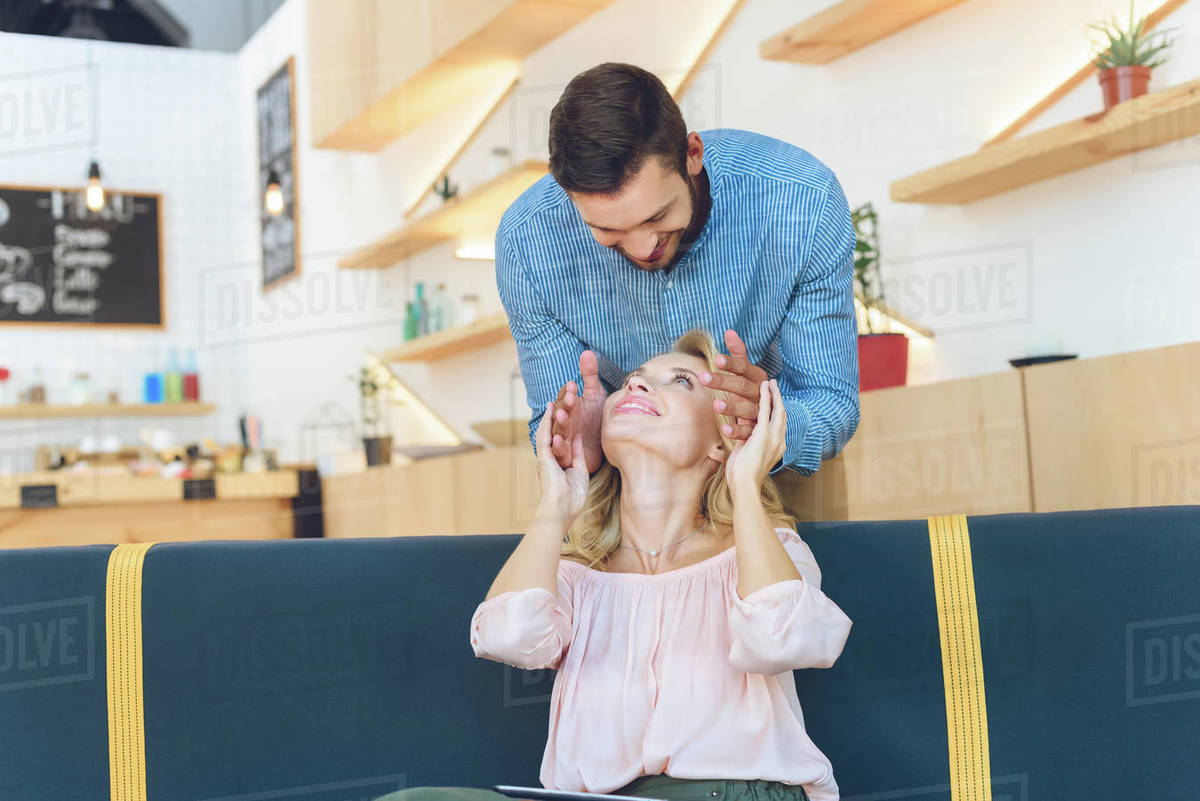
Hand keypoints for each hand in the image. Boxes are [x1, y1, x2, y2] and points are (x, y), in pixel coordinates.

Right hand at [535, 400, 589, 524]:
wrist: (563, 510)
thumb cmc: (572, 497)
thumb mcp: (579, 470)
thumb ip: (577, 453)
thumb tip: (577, 437)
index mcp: (559, 460)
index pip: (564, 435)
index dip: (568, 420)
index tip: (572, 406)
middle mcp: (550, 456)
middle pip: (556, 429)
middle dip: (561, 411)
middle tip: (566, 393)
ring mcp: (546, 456)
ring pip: (549, 429)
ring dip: (555, 412)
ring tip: (559, 396)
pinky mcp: (544, 458)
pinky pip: (545, 436)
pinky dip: (547, 422)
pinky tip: (551, 409)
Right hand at [549, 350, 606, 473]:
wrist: (605, 447)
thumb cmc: (597, 420)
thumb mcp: (595, 396)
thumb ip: (590, 375)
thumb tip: (586, 351)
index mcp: (569, 407)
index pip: (564, 397)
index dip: (568, 392)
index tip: (574, 385)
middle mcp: (564, 421)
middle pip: (560, 412)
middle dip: (564, 405)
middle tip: (571, 398)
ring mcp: (564, 437)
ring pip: (558, 430)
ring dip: (559, 423)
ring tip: (563, 416)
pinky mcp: (568, 455)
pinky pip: (560, 451)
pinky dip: (559, 446)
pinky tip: (560, 440)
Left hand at [700, 329, 770, 440]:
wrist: (772, 414)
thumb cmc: (752, 389)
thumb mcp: (748, 371)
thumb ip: (739, 354)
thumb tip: (729, 332)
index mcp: (757, 377)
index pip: (743, 367)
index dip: (731, 363)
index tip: (716, 359)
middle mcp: (760, 393)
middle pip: (742, 386)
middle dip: (723, 382)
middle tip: (704, 378)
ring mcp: (760, 411)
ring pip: (746, 408)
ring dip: (732, 406)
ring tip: (716, 405)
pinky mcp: (757, 429)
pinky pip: (748, 431)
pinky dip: (738, 431)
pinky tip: (725, 431)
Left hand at [723, 379, 786, 493]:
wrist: (744, 487)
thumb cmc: (741, 476)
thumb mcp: (744, 451)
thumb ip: (745, 437)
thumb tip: (741, 424)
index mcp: (776, 448)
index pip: (778, 426)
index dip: (777, 412)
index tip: (773, 402)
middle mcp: (779, 442)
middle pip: (782, 416)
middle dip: (779, 400)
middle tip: (774, 386)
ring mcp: (774, 438)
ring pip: (778, 410)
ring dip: (774, 395)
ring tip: (771, 382)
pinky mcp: (764, 435)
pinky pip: (766, 411)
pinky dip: (766, 397)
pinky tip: (764, 386)